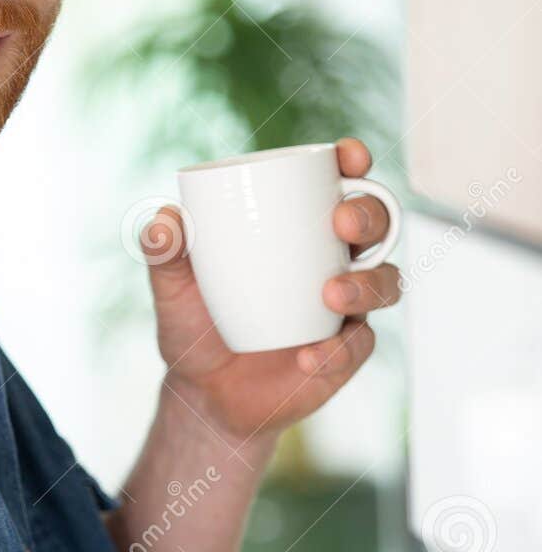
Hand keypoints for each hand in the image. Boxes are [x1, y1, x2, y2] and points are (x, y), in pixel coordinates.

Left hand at [142, 137, 399, 444]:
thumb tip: (165, 219)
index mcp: (298, 228)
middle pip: (377, 225)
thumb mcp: (172, 290)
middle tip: (341, 221)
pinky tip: (308, 355)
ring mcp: (345, 307)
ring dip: (368, 283)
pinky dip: (338, 350)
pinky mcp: (344, 353)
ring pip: (385, 282)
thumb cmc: (195, 326)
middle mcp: (332, 260)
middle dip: (369, 215)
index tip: (348, 157)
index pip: (336, 184)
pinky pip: (358, 346)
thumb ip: (165, 254)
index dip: (352, 164)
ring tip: (332, 294)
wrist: (205, 394)